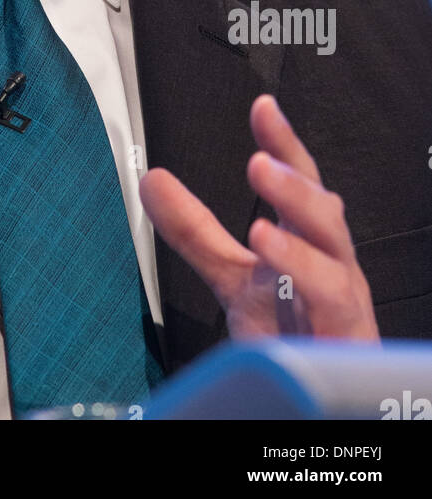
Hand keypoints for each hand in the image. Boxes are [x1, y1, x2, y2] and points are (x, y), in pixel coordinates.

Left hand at [138, 94, 378, 341]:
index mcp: (306, 238)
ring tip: (261, 216)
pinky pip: (332, 302)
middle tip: (260, 161)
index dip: (283, 143)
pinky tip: (273, 254)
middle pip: (321, 211)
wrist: (315, 390)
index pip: (298, 181)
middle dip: (294, 184)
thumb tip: (152, 181)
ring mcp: (342, 296)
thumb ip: (194, 231)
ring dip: (299, 227)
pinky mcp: (345, 335)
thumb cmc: (290, 329)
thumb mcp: (232, 275)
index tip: (263, 107)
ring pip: (333, 253)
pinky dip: (306, 276)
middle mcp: (330, 260)